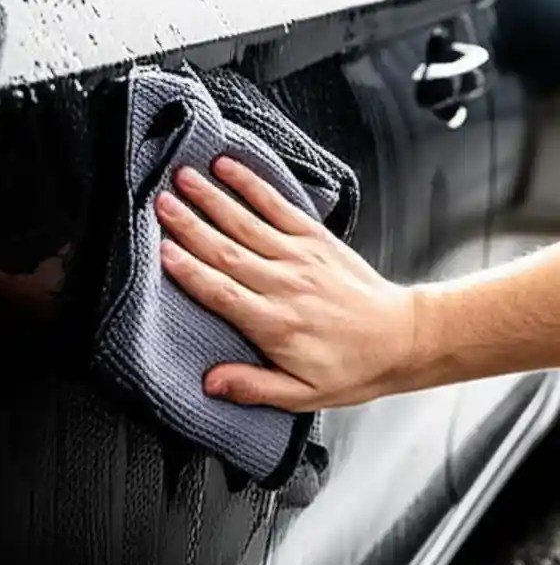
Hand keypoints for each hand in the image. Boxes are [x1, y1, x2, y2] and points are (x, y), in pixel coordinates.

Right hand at [155, 157, 426, 410]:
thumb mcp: (303, 395)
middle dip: (189, 224)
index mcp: (275, 324)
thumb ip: (253, 386)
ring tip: (182, 177)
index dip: (190, 271)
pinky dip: (252, 185)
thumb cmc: (352, 367)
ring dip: (211, 198)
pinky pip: (278, 206)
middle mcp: (284, 285)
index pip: (222, 292)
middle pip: (226, 250)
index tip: (162, 251)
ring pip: (246, 222)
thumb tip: (210, 383)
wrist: (405, 338)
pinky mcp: (315, 239)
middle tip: (160, 203)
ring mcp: (300, 257)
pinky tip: (228, 168)